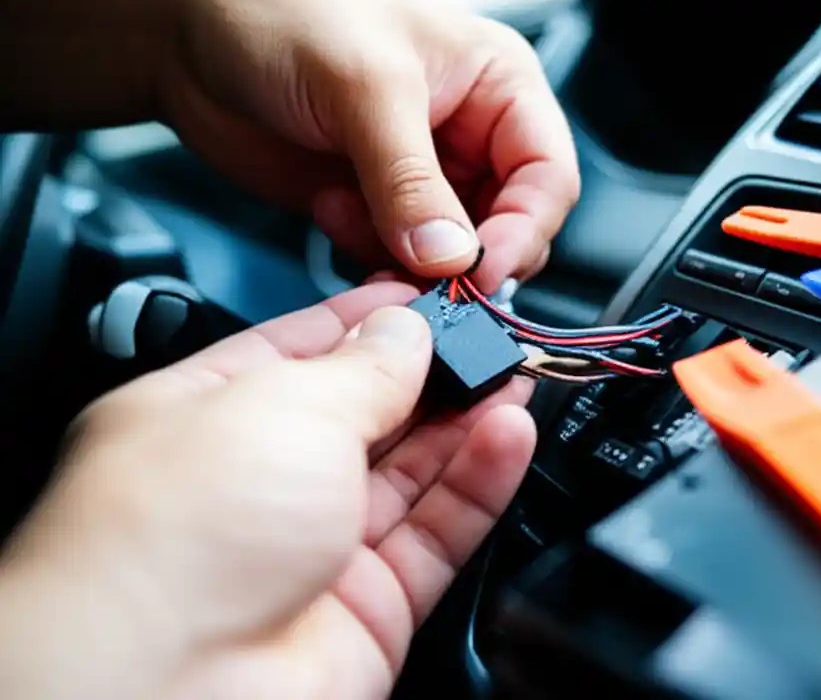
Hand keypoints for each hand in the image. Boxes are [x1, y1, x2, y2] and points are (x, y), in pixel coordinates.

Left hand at [0, 283, 536, 698]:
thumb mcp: (281, 408)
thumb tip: (406, 328)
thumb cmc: (171, 544)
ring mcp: (310, 551)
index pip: (301, 352)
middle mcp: (254, 487)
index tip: (431, 296)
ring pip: (409, 476)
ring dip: (465, 425)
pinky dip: (478, 486)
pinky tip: (507, 438)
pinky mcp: (366, 609)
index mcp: (201, 419)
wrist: (172, 690)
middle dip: (430, 373)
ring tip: (513, 377)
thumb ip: (363, 366)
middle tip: (490, 337)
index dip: (370, 321)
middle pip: (364, 415)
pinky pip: (436, 535)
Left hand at [162, 0, 578, 290]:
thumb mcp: (364, 87)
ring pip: (455, 256)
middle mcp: (470, 134)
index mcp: (498, 84)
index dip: (524, 230)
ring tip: (356, 219)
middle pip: (510, 227)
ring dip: (410, 261)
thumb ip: (410, 180)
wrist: (187, 31)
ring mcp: (423, 176)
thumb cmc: (282, 10)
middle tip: (424, 271)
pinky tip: (331, 212)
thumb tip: (451, 256)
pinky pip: (401, 263)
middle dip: (466, 256)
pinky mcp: (377, 207)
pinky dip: (371, 260)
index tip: (482, 270)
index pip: (548, 178)